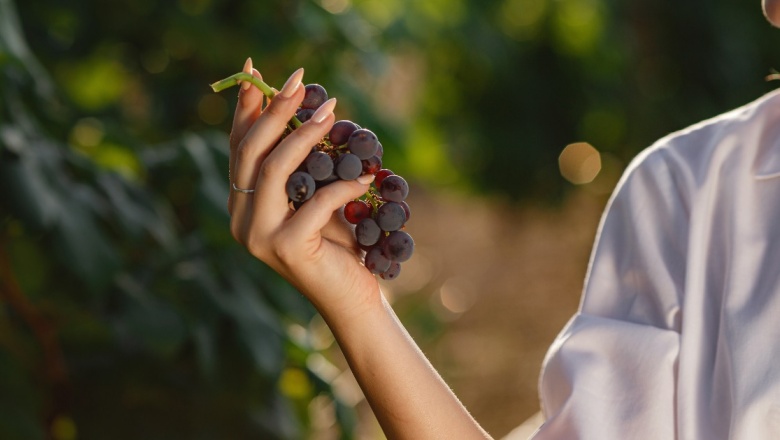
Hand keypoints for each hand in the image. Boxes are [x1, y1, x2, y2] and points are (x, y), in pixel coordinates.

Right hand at [227, 59, 381, 319]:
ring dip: (304, 136)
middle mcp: (241, 220)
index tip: (258, 70)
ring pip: (273, 172)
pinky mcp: (288, 249)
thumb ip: (301, 165)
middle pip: (250, 153)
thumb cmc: (336, 246)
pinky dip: (343, 185)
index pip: (238, 148)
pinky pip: (316, 203)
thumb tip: (310, 108)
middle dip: (274, 111)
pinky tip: (367, 174)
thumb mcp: (313, 197)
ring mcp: (259, 237)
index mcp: (241, 205)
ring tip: (331, 110)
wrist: (351, 299)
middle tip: (301, 81)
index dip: (247, 109)